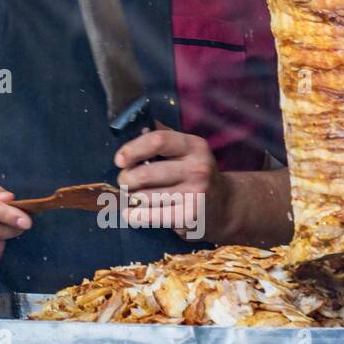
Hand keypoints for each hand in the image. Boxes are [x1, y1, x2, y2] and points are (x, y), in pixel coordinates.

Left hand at [113, 129, 230, 240]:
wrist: (225, 206)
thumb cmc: (194, 173)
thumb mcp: (186, 150)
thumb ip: (162, 137)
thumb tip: (134, 126)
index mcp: (194, 146)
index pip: (157, 141)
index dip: (132, 150)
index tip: (119, 160)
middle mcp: (198, 169)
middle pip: (146, 173)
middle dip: (127, 179)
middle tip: (124, 182)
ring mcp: (196, 194)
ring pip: (145, 196)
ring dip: (131, 197)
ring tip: (132, 196)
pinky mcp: (190, 216)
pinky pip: (152, 216)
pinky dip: (135, 215)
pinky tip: (130, 213)